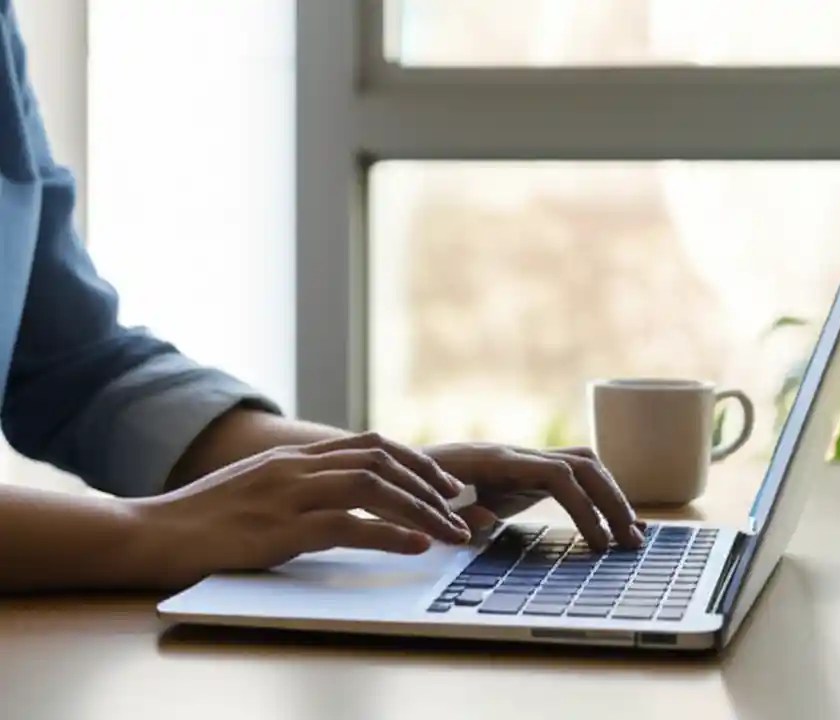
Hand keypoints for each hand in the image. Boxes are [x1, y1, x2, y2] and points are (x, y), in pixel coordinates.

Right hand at [134, 432, 472, 586]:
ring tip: (450, 533)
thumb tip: (343, 492)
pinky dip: (388, 535)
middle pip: (382, 460)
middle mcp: (296, 467)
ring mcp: (287, 495)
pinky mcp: (278, 530)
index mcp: (294, 456)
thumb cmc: (201, 518)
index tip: (444, 485)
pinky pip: (346, 526)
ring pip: (373, 488)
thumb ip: (298, 482)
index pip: (371, 444)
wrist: (147, 533)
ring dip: (420, 511)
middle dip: (429, 485)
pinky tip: (414, 547)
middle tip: (461, 511)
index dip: (415, 462)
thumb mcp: (257, 488)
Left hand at [422, 443, 643, 551]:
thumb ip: (452, 513)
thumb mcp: (421, 507)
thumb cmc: (404, 492)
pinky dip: (596, 495)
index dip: (584, 508)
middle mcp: (516, 453)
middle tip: (632, 542)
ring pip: (584, 465)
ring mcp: (522, 460)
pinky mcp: (523, 473)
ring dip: (611, 496)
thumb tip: (488, 518)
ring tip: (631, 534)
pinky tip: (609, 522)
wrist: (392, 469)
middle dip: (613, 502)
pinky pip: (571, 476)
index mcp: (495, 461)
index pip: (557, 475)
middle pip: (584, 465)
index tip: (598, 544)